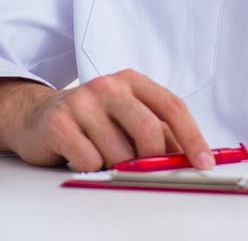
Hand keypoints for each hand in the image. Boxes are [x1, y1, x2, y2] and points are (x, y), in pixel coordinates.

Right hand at [0, 71, 214, 171]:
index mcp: (133, 81)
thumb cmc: (93, 120)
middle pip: (149, 130)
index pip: (173, 107)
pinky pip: (90, 161)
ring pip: (119, 152)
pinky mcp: (60, 122)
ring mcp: (83, 101)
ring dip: (117, 166)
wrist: (38, 116)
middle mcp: (110, 86)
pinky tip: (83, 155)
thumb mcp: (128, 117)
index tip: (204, 163)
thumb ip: (159, 132)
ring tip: (104, 156)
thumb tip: (188, 158)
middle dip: (152, 159)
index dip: (192, 137)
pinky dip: (93, 169)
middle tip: (145, 171)